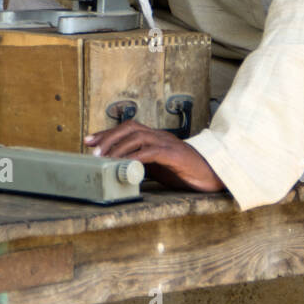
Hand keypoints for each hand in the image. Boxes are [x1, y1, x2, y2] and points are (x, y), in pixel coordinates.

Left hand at [84, 120, 224, 192]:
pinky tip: (126, 164)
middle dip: (109, 137)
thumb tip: (122, 172)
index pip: (128, 129)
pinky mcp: (175, 155)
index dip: (107, 133)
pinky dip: (136, 157)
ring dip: (118, 146)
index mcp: (156, 138)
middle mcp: (161, 137)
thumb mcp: (161, 169)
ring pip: (138, 136)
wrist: (214, 175)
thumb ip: (144, 166)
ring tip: (105, 158)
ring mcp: (168, 143)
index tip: (89, 141)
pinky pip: (152, 152)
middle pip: (130, 127)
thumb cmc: (188, 173)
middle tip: (94, 151)